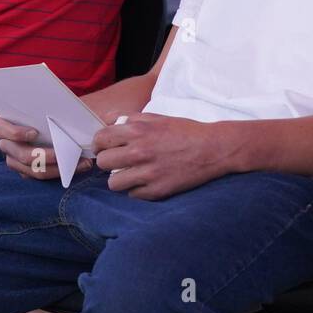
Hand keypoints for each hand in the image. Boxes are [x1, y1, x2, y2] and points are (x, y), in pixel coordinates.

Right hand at [0, 115, 91, 180]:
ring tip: (82, 162)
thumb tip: (61, 111)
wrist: (57, 117)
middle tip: (64, 153)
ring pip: (34, 171)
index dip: (15, 133)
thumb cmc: (48, 107)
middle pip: (22, 155)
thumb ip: (47, 106)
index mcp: (3, 124)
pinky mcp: (28, 171)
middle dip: (45, 155)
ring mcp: (16, 160)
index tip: (35, 133)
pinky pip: (42, 176)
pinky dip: (62, 172)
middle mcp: (7, 144)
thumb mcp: (46, 103)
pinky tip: (80, 165)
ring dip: (58, 168)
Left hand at [91, 114, 239, 199]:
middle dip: (107, 162)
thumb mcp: (158, 118)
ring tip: (130, 174)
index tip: (104, 148)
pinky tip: (147, 181)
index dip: (99, 144)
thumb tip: (110, 123)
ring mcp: (148, 173)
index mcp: (138, 130)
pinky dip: (137, 189)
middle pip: (103, 162)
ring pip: (114, 183)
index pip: (101, 139)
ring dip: (120, 179)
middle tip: (117, 162)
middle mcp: (140, 151)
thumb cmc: (186, 131)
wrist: (213, 149)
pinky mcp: (157, 190)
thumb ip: (132, 119)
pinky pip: (132, 194)